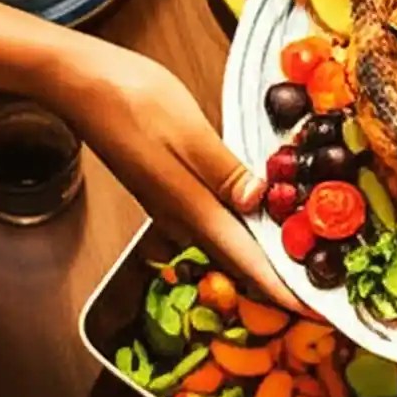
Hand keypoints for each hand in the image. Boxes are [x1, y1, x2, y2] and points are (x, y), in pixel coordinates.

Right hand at [47, 42, 304, 311]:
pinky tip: (259, 220)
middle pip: (239, 261)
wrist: (75, 83)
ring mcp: (170, 204)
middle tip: (321, 293)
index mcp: (190, 206)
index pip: (247, 262)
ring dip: (262, 258)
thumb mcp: (188, 131)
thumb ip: (226, 171)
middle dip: (280, 281)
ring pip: (226, 242)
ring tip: (299, 266)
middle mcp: (179, 216)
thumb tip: (259, 202)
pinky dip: (242, 229)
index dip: (285, 291)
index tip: (317, 313)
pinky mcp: (166, 188)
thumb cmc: (128, 99)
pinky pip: (213, 221)